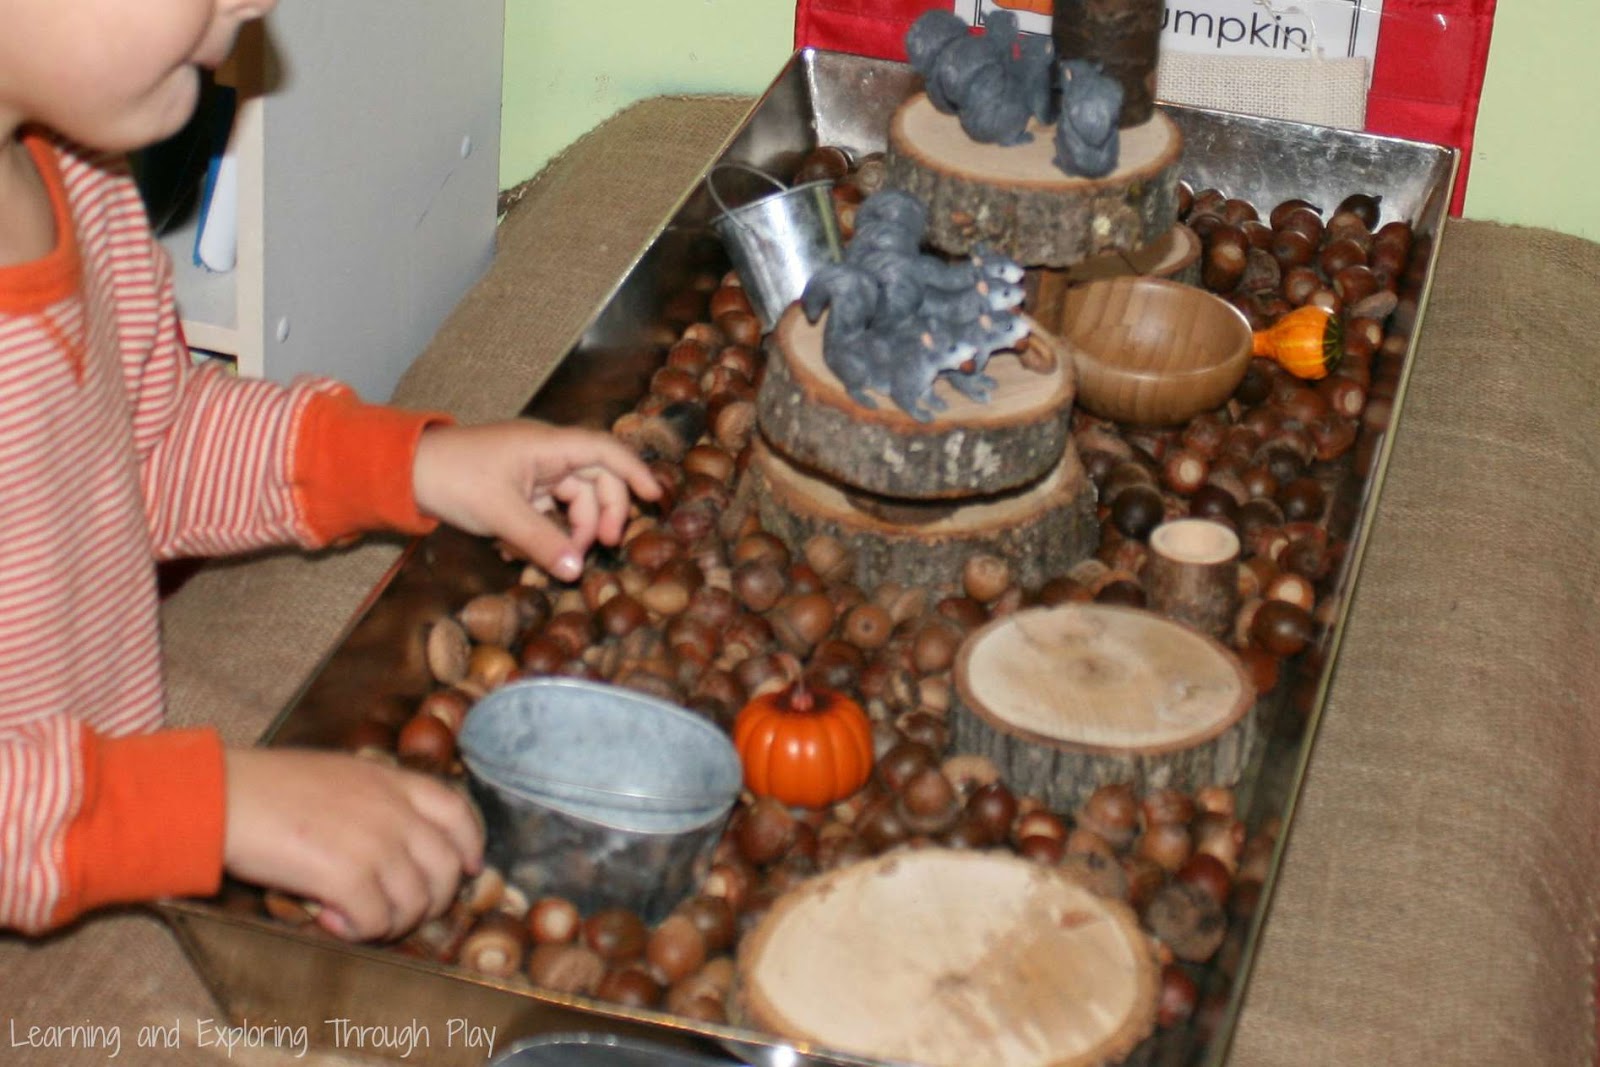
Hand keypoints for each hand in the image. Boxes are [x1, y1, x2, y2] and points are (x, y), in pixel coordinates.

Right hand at [223, 748, 483, 940]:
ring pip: (416, 903)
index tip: (468, 868)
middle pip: (446, 868)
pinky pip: (378, 921)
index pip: (457, 812)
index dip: (470, 845)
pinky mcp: (349, 877)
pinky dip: (359, 931)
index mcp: (392, 781)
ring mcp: (376, 843)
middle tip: (397, 912)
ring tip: (357, 919)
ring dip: (391, 922)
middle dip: (430, 900)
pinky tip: (330, 921)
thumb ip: (373, 801)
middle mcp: (394, 811)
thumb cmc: (266, 786)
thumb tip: (391, 842)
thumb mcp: (338, 775)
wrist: (221, 796)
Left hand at [411, 420, 659, 580]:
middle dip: (602, 515)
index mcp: (548, 445)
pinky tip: (521, 554)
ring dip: (570, 531)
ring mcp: (532, 472)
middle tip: (601, 549)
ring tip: (556, 560)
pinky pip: (547, 511)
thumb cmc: (453, 478)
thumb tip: (576, 571)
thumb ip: (542, 542)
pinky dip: (544, 533)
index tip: (655, 498)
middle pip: (595, 479)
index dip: (634, 472)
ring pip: (572, 500)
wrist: (404, 472)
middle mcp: (546, 454)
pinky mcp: (517, 489)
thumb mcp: (501, 514)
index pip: (606, 450)